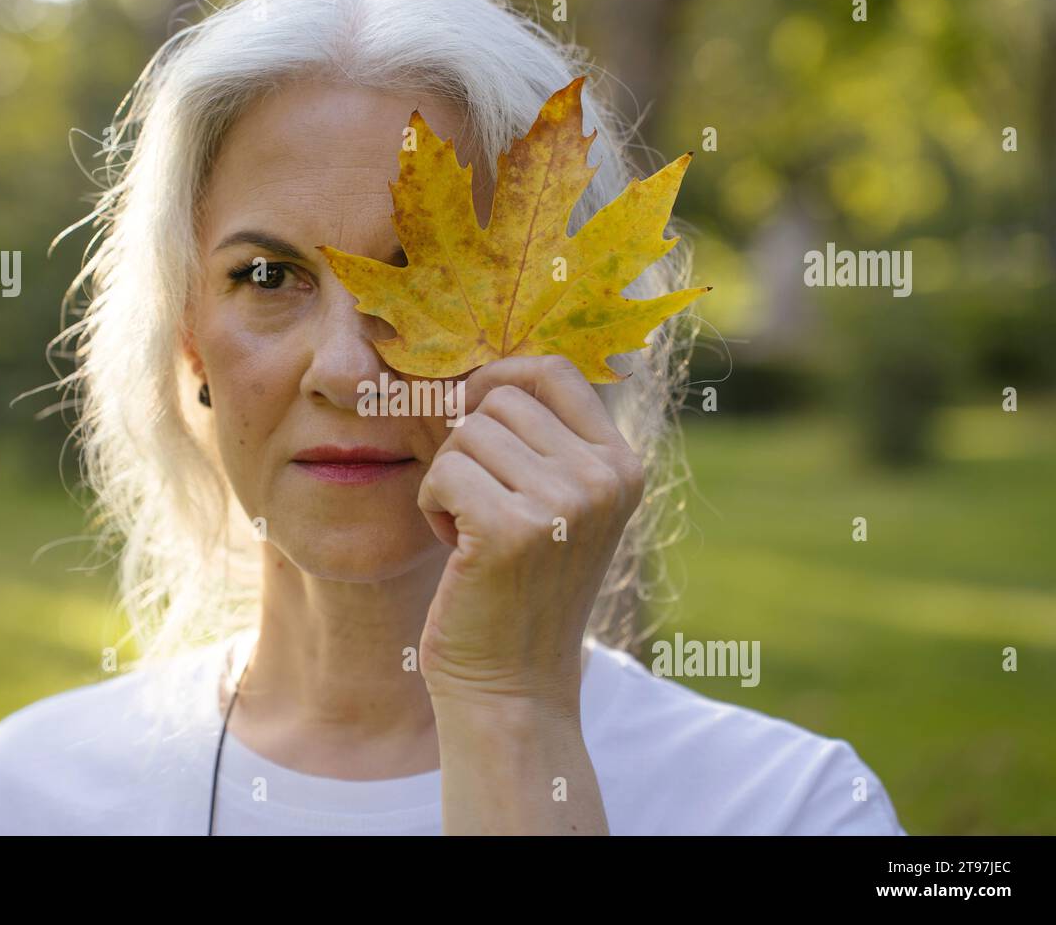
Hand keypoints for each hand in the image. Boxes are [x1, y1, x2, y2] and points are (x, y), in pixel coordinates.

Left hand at [416, 354, 644, 713]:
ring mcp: (564, 503)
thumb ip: (539, 441)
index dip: (500, 378)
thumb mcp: (554, 506)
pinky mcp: (513, 529)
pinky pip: (443, 471)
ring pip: (465, 433)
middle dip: (468, 445)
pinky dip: (432, 505)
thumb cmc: (518, 589)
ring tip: (470, 532)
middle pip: (500, 400)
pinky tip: (456, 550)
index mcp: (622, 466)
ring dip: (448, 479)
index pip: (554, 371)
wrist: (513, 685)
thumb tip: (476, 371)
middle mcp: (604, 479)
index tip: (471, 415)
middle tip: (477, 506)